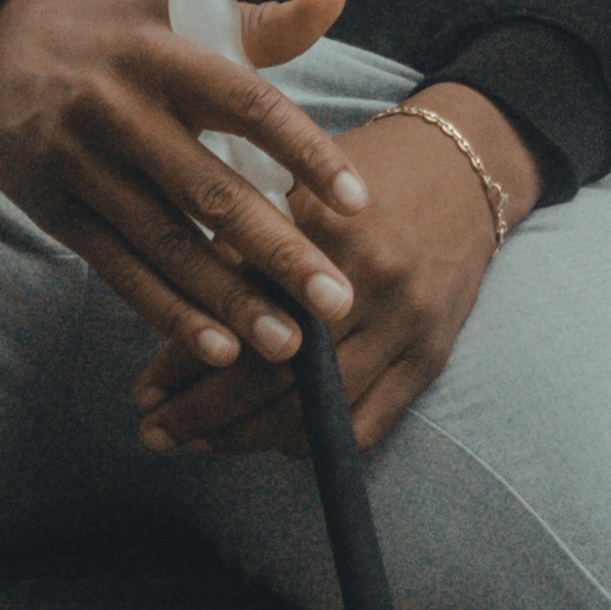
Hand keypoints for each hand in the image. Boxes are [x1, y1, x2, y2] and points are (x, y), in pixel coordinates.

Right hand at [0, 0, 370, 379]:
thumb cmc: (115, 37)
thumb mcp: (179, 16)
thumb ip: (263, 25)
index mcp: (164, 56)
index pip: (246, 104)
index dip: (303, 152)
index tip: (357, 204)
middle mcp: (118, 109)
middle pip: (209, 191)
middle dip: (277, 252)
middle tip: (336, 302)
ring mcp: (80, 164)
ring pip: (166, 242)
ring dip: (228, 298)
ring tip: (286, 343)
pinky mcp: (52, 209)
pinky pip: (119, 269)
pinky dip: (169, 311)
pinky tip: (219, 345)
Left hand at [130, 82, 533, 456]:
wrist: (465, 166)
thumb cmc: (363, 175)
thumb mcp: (294, 190)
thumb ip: (241, 250)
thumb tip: (175, 320)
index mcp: (319, 235)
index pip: (236, 319)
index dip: (182, 366)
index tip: (144, 393)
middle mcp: (364, 285)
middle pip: (271, 378)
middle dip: (203, 417)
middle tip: (157, 433)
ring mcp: (404, 326)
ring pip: (315, 414)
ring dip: (250, 438)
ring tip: (206, 441)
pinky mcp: (432, 355)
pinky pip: (368, 427)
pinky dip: (316, 443)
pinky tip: (276, 440)